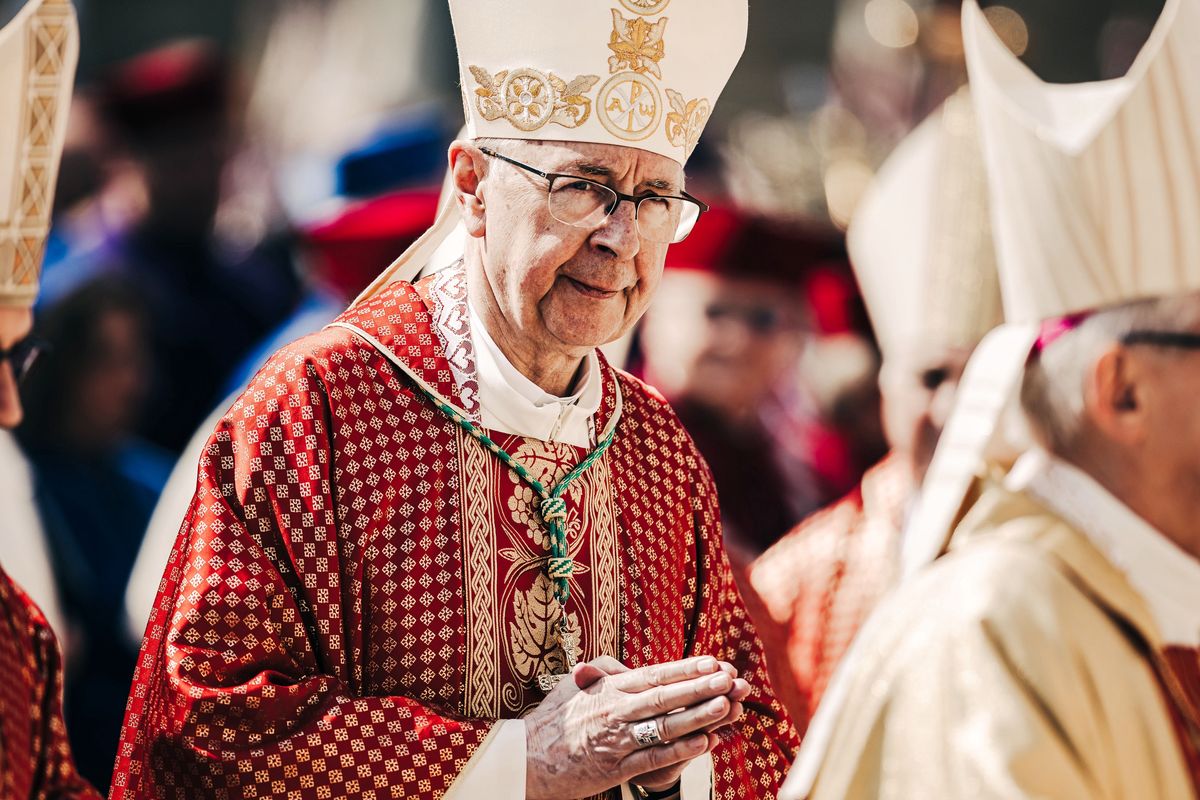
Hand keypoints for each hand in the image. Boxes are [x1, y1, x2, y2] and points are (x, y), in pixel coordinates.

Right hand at [523, 655, 744, 799]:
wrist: (526, 760)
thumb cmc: (552, 720)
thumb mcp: (573, 684)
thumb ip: (601, 671)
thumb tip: (624, 666)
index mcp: (609, 688)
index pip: (654, 674)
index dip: (686, 668)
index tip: (712, 661)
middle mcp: (616, 711)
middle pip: (665, 696)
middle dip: (699, 687)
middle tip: (729, 679)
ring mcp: (617, 741)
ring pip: (664, 726)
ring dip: (697, 716)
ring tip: (725, 706)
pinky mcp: (616, 768)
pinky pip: (653, 758)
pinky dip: (679, 750)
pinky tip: (704, 743)